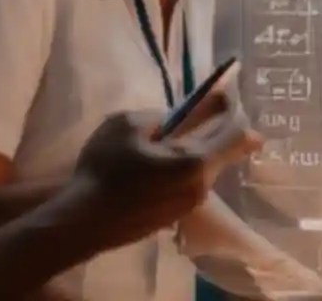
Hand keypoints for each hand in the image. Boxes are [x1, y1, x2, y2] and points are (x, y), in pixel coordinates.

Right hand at [63, 97, 261, 252]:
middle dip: (213, 130)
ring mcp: (190, 205)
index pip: (239, 134)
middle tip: (190, 117)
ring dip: (194, 151)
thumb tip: (175, 120)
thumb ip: (160, 116)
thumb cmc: (105, 170)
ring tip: (161, 144)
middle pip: (224, 151)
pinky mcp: (175, 216)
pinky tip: (151, 168)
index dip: (232, 111)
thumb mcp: (127, 125)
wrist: (83, 222)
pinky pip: (189, 184)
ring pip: (205, 168)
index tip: (220, 98)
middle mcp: (202, 185)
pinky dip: (180, 169)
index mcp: (197, 161)